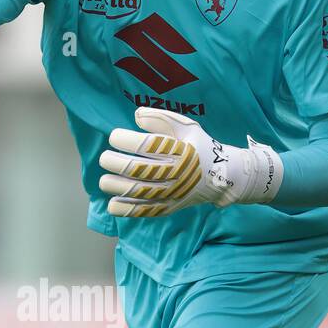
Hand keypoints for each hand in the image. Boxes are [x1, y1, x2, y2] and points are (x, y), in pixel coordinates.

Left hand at [98, 107, 282, 217]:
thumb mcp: (187, 126)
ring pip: (139, 192)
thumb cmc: (200, 146)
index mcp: (179, 150)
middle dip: (115, 163)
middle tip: (105, 158)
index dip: (125, 140)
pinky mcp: (171, 207)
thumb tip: (136, 116)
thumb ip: (161, 118)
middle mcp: (176, 172)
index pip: (147, 145)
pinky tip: (112, 204)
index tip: (114, 137)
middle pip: (139, 169)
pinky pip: (146, 211)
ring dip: (117, 187)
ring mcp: (173, 192)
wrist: (223, 176)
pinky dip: (127, 210)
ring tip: (104, 181)